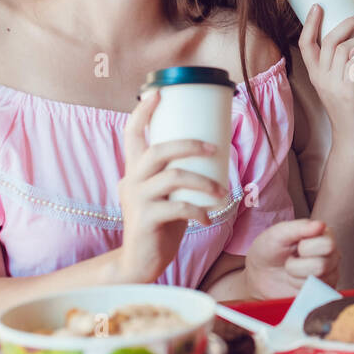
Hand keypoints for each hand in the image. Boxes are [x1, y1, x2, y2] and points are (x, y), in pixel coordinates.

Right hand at [116, 90, 227, 283]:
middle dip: (189, 144)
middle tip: (215, 148)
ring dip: (203, 181)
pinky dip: (198, 211)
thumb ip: (177, 174)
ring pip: (172, 177)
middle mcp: (131, 180)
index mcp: (134, 170)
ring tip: (221, 191)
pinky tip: (207, 217)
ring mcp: (136, 200)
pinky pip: (177, 208)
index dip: (143, 111)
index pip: (132, 133)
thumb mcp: (165, 193)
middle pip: (157, 150)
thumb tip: (213, 149)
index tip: (159, 92)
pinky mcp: (145, 220)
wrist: (140, 261)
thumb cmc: (160, 223)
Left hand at [244, 219, 339, 297]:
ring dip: (296, 277)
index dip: (305, 248)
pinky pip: (316, 295)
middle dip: (297, 266)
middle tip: (290, 260)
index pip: (327, 245)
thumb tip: (320, 225)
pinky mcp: (324, 291)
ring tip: (291, 271)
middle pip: (323, 265)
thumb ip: (298, 228)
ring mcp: (330, 274)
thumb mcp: (277, 234)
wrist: (259, 275)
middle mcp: (331, 255)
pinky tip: (295, 282)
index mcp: (323, 235)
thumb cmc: (269, 250)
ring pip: (318, 281)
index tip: (294, 246)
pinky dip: (299, 289)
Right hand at [298, 4, 353, 138]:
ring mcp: (335, 85)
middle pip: (328, 41)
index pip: (304, 44)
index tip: (317, 6)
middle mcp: (321, 78)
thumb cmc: (349, 108)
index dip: (309, 23)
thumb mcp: (336, 84)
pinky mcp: (350, 91)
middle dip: (345, 24)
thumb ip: (339, 65)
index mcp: (315, 75)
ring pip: (344, 49)